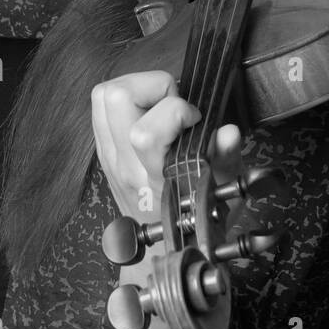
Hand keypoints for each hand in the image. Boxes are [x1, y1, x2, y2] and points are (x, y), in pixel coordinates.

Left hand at [91, 70, 243, 220]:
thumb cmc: (192, 216)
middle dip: (151, 85)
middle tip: (172, 103)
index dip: (178, 110)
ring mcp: (110, 155)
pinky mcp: (104, 150)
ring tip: (159, 104)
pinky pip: (100, 108)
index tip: (195, 118)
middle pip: (117, 99)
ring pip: (103, 97)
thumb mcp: (222, 189)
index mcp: (156, 176)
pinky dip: (125, 99)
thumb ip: (226, 158)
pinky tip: (147, 113)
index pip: (148, 132)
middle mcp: (126, 164)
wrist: (163, 244)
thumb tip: (228, 132)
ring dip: (134, 87)